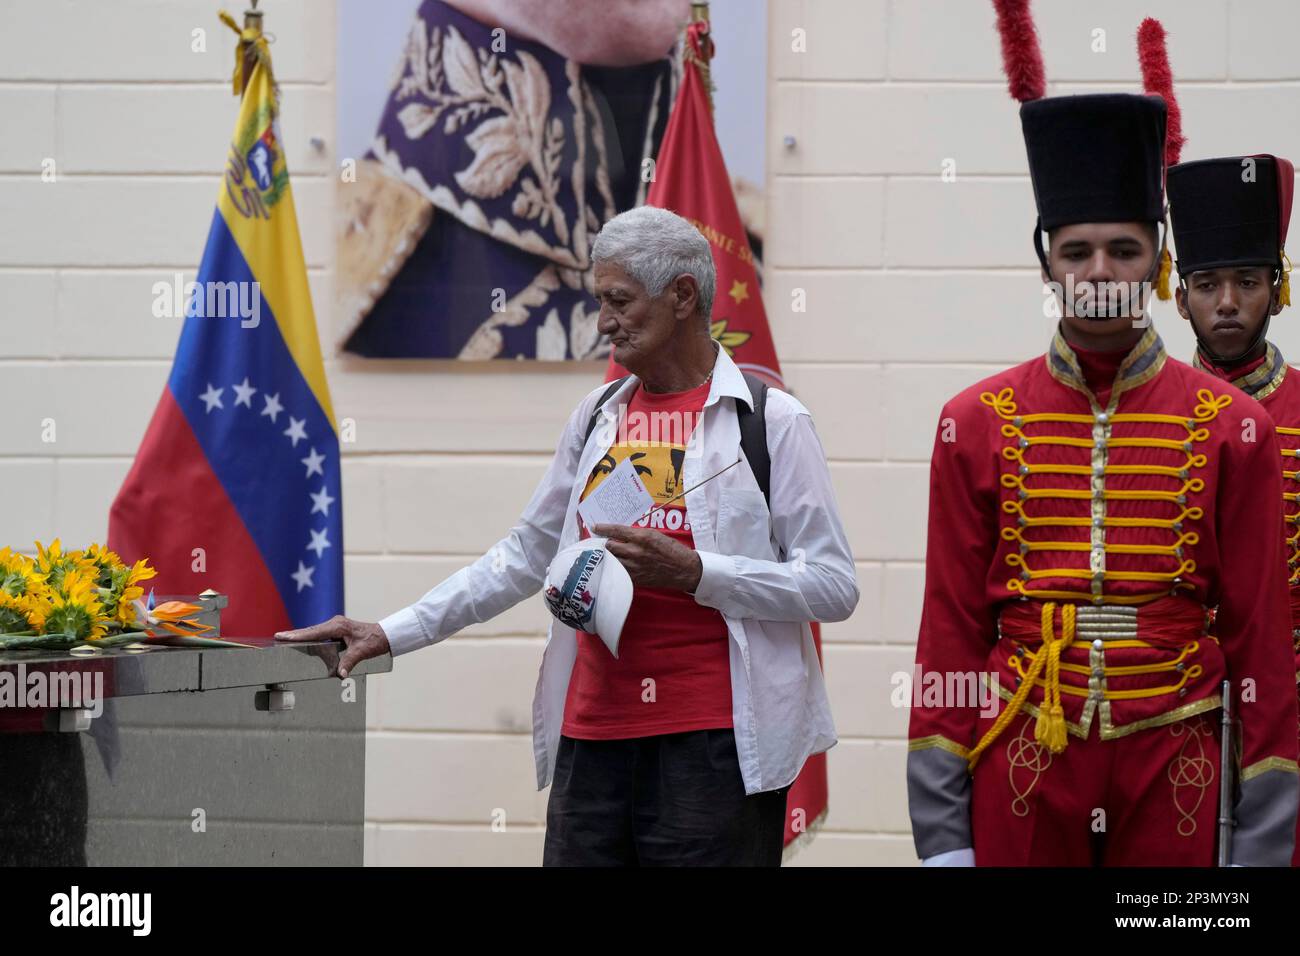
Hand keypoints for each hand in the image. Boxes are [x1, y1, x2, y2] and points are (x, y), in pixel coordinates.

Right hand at [274, 615, 390, 679]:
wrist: (385, 635)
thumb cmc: (374, 641)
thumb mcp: (362, 652)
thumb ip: (349, 662)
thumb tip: (340, 675)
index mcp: (338, 626)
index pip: (314, 632)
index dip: (297, 635)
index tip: (282, 636)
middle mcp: (335, 624)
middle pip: (310, 631)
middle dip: (294, 635)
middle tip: (277, 637)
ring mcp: (335, 626)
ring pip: (314, 632)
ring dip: (301, 636)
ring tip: (284, 639)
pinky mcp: (336, 630)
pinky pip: (319, 634)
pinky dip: (310, 638)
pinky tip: (301, 642)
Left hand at [593, 524, 701, 591]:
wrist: (684, 569)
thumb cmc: (672, 550)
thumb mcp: (655, 535)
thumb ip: (637, 534)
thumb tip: (620, 534)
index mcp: (642, 537)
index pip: (616, 530)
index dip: (603, 528)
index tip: (595, 527)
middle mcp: (636, 552)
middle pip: (609, 546)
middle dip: (605, 543)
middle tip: (602, 541)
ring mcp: (635, 567)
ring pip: (612, 560)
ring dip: (608, 555)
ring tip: (607, 553)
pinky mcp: (635, 578)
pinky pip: (619, 571)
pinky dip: (615, 567)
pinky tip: (615, 564)